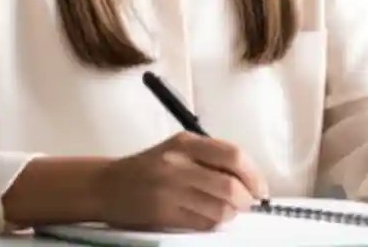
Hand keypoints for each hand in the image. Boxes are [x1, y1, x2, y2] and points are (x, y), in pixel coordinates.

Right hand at [92, 131, 268, 230]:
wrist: (106, 186)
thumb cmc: (149, 167)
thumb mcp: (177, 149)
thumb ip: (210, 157)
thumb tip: (249, 178)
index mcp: (186, 143)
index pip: (233, 156)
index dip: (254, 174)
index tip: (261, 188)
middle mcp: (178, 164)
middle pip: (230, 185)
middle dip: (247, 199)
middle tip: (248, 203)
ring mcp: (169, 190)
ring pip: (219, 208)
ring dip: (231, 214)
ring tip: (227, 211)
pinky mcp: (163, 214)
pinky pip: (202, 223)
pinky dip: (213, 223)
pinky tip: (209, 217)